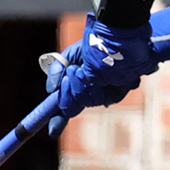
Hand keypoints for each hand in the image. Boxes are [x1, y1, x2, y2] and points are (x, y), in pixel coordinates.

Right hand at [43, 15, 156, 129]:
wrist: (116, 36)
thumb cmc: (94, 43)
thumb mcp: (70, 55)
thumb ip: (57, 70)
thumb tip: (51, 90)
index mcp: (79, 84)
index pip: (67, 107)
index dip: (59, 121)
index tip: (52, 132)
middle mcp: (91, 91)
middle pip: (74, 106)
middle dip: (68, 94)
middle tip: (68, 77)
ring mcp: (105, 92)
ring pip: (87, 102)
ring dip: (79, 87)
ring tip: (79, 69)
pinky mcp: (118, 91)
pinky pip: (103, 98)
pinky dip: (93, 87)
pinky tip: (91, 74)